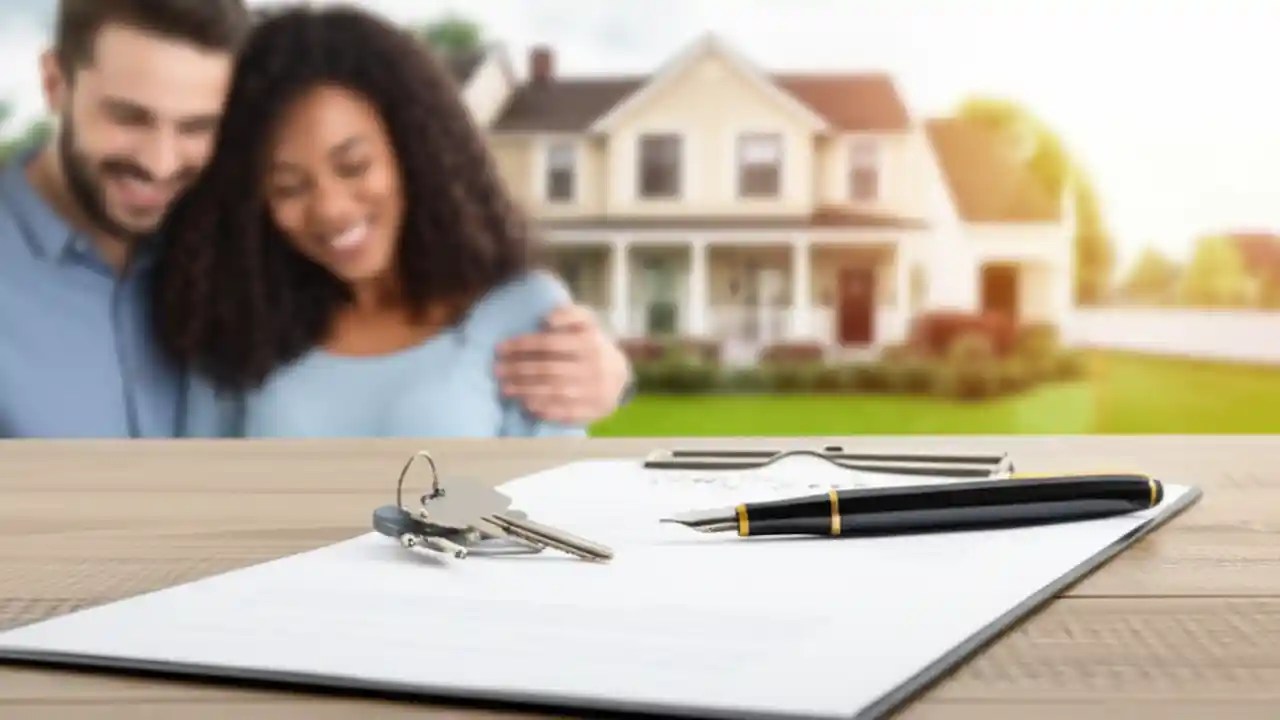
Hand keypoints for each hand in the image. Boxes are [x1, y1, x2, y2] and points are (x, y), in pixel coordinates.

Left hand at [496, 303, 630, 424]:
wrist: (621, 378)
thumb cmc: (593, 346)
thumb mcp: (588, 324)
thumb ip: (570, 314)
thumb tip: (546, 319)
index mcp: (589, 342)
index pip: (549, 344)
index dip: (522, 346)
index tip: (500, 348)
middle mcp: (593, 367)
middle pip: (548, 369)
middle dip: (518, 370)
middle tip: (497, 370)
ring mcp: (593, 391)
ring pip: (553, 391)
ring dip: (525, 390)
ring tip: (504, 388)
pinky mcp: (593, 410)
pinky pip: (564, 412)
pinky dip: (543, 409)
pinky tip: (525, 405)